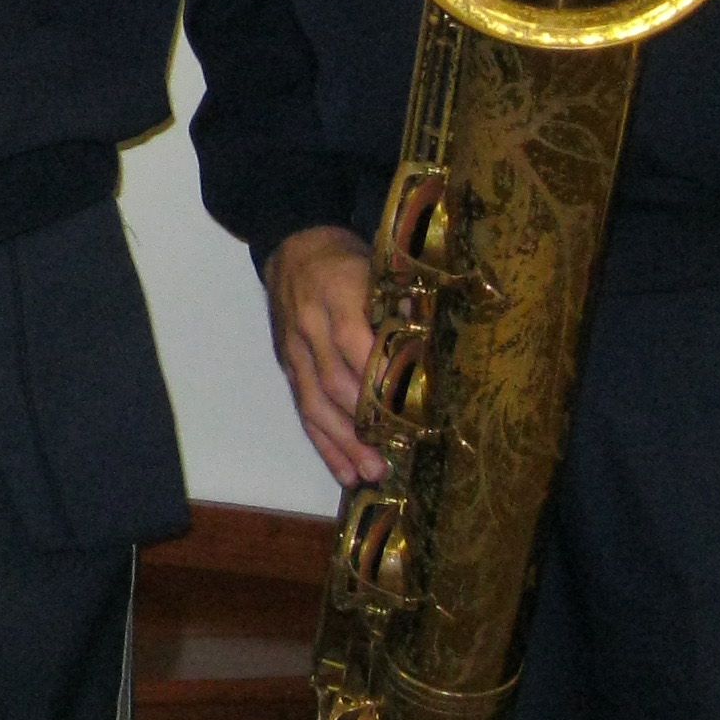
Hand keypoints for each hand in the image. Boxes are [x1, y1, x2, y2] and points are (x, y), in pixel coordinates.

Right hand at [265, 224, 384, 487]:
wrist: (293, 246)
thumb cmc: (346, 260)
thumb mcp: (376, 268)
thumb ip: (401, 304)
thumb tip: (432, 344)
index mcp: (337, 296)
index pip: (356, 343)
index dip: (378, 378)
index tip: (407, 409)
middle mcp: (311, 327)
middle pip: (335, 383)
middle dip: (362, 425)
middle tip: (391, 457)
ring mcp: (295, 350)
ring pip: (315, 404)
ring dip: (342, 444)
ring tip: (369, 473)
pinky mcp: (288, 366)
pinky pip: (303, 409)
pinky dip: (322, 443)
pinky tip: (343, 470)